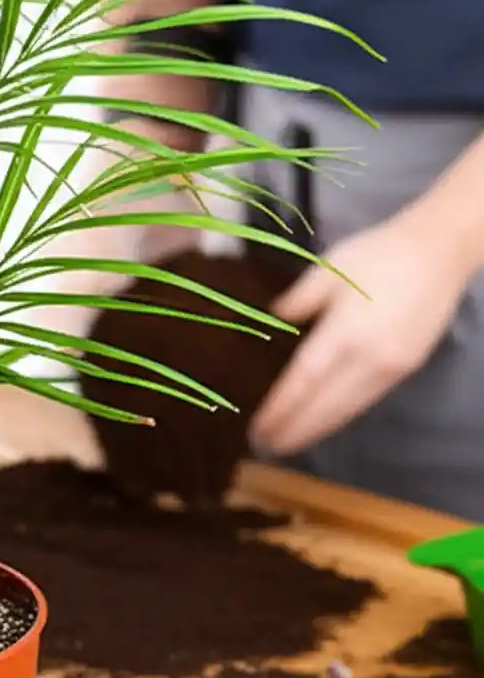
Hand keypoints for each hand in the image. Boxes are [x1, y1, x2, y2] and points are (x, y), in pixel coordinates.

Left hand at [250, 211, 478, 455]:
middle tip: (263, 446)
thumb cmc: (377, 254)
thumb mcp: (327, 269)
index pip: (304, 381)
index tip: (257, 428)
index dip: (280, 409)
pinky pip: (366, 400)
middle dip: (294, 430)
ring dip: (317, 429)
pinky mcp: (406, 367)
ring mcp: (391, 366)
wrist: (440, 251)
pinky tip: (323, 421)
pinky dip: (341, 416)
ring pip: (347, 409)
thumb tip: (274, 317)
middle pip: (325, 406)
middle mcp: (369, 358)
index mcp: (345, 332)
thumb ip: (297, 299)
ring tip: (287, 442)